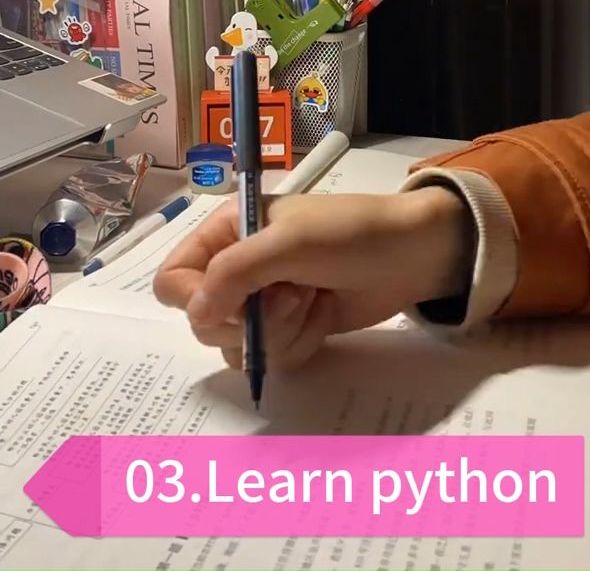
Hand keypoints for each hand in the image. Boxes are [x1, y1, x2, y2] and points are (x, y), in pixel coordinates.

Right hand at [152, 187, 472, 370]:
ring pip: (238, 347)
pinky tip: (324, 315)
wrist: (415, 254)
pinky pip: (271, 358)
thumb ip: (235, 273)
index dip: (196, 300)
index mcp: (226, 232)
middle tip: (292, 296)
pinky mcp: (290, 328)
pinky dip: (299, 343)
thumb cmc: (352, 233)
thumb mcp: (290, 242)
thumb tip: (196, 313)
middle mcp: (237, 267)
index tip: (237, 305)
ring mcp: (264, 302)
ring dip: (279, 333)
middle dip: (252, 319)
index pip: (174, 280)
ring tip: (313, 300)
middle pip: (204, 321)